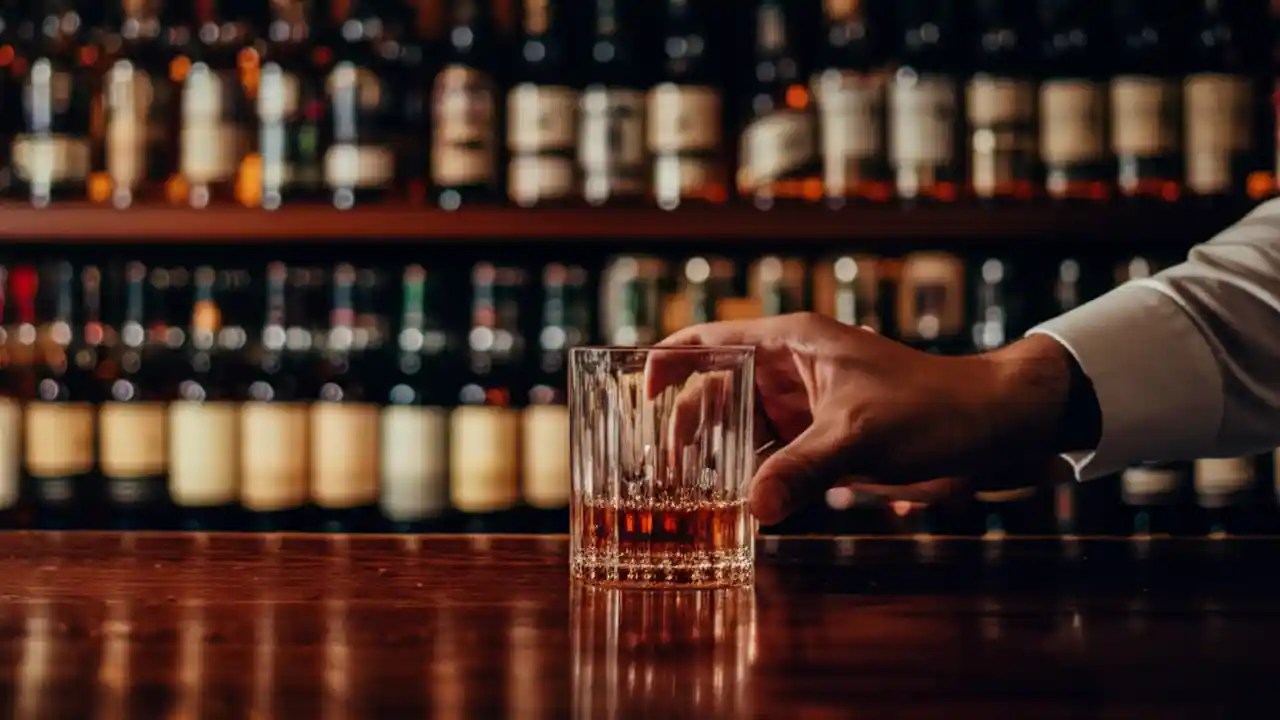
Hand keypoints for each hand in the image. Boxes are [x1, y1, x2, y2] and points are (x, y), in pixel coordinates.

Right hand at [647, 313, 1094, 524]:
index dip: (668, 361)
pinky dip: (750, 475)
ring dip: (715, 455)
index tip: (636, 393)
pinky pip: (771, 454)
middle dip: (686, 426)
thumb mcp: (860, 436)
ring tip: (683, 494)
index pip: (711, 340)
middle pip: (716, 391)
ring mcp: (806, 406)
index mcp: (793, 343)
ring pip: (741, 426)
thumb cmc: (932, 408)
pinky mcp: (823, 439)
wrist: (993, 430)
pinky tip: (732, 503)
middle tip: (660, 474)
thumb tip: (751, 508)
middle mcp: (792, 370)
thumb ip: (803, 469)